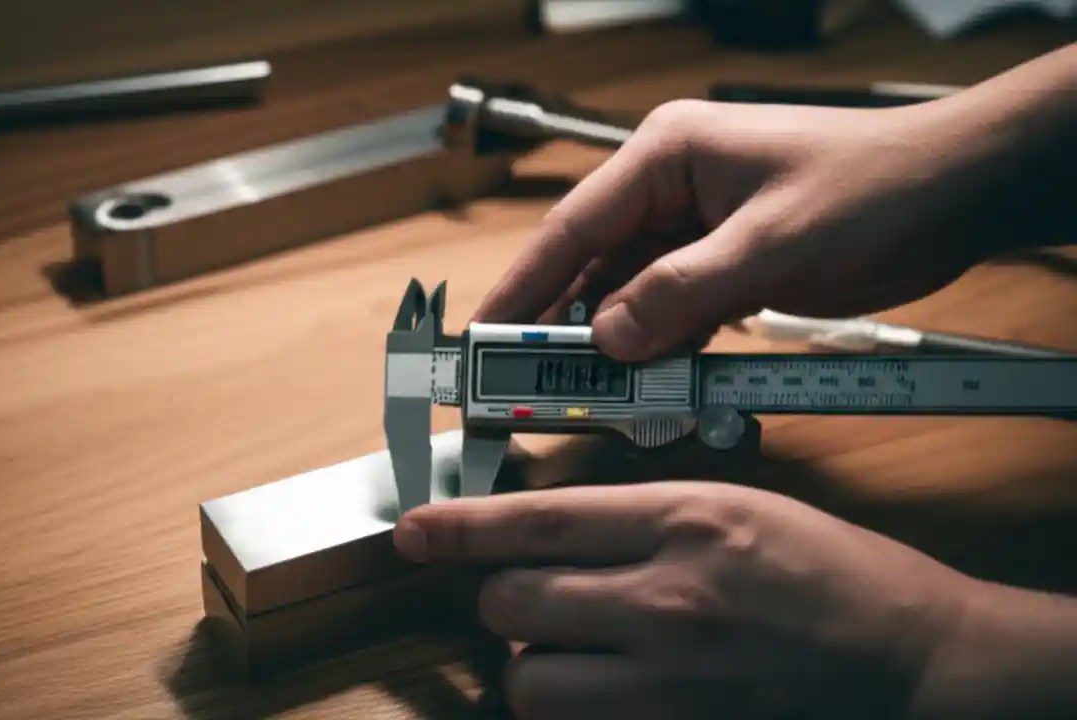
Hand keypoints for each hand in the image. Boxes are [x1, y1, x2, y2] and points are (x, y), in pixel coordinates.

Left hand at [392, 482, 973, 718]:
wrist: (913, 658)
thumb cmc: (829, 571)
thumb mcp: (733, 505)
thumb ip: (635, 518)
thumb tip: (544, 535)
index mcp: (683, 522)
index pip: (534, 522)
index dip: (458, 526)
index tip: (415, 529)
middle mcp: (667, 601)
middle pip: (510, 606)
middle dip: (503, 600)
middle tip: (530, 596)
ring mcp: (673, 683)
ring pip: (529, 683)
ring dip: (534, 664)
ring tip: (575, 650)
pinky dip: (573, 711)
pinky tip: (606, 689)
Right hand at [474, 46, 1075, 360]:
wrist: (957, 194)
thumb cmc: (875, 185)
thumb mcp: (772, 244)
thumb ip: (682, 292)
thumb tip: (607, 338)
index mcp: (666, 158)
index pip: (571, 228)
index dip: (521, 287)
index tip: (482, 337)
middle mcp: (670, 191)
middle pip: (591, 270)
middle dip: (562, 332)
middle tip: (524, 388)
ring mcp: (697, 230)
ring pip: (629, 300)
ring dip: (613, 351)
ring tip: (585, 401)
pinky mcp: (725, 266)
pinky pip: (672, 316)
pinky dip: (659, 353)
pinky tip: (646, 389)